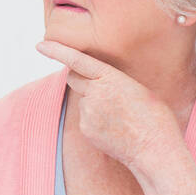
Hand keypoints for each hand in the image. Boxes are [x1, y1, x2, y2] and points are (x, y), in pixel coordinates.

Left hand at [35, 39, 181, 171]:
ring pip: (83, 101)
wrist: (155, 149)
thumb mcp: (136, 88)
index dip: (57, 51)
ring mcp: (88, 112)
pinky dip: (95, 121)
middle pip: (73, 77)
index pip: (77, 60)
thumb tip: (94, 84)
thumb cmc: (154, 117)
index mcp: (111, 77)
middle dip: (80, 77)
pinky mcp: (85, 129)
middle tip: (101, 89)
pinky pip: (85, 119)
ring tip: (119, 117)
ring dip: (94, 104)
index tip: (40, 45)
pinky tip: (114, 129)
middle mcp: (95, 93)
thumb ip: (111, 81)